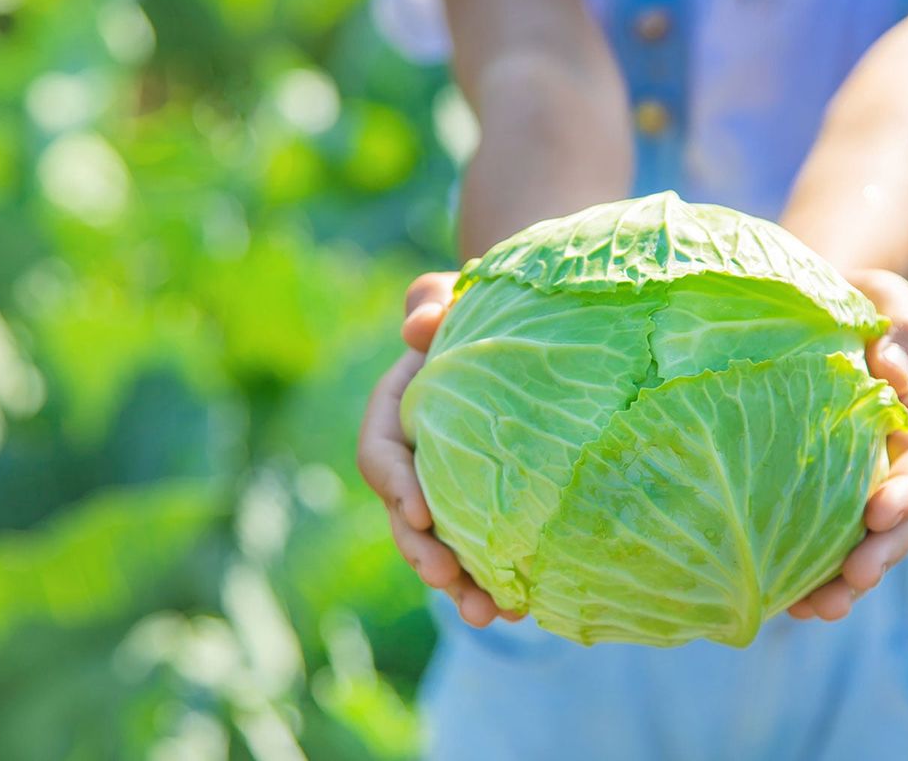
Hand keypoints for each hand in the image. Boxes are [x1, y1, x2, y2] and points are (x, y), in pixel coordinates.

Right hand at [357, 272, 517, 627]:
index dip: (393, 483)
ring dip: (459, 585)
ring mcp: (450, 488)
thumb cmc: (483, 308)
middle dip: (421, 551)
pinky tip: (528, 605)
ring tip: (488, 615)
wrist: (526, 333)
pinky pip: (484, 550)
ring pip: (441, 546)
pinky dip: (500, 580)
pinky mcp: (487, 507)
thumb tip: (419, 326)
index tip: (418, 511)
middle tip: (448, 576)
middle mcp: (417, 457)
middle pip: (403, 514)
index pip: (380, 450)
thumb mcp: (455, 293)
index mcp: (398, 409)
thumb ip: (431, 300)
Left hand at [787, 269, 907, 621]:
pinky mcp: (818, 494)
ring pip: (861, 544)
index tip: (879, 512)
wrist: (812, 310)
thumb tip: (891, 369)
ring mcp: (858, 482)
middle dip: (880, 554)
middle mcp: (893, 460)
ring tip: (817, 610)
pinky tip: (784, 601)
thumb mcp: (884, 296)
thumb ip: (901, 327)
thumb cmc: (853, 298)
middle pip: (899, 520)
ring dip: (844, 582)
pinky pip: (818, 541)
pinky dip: (806, 574)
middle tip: (852, 579)